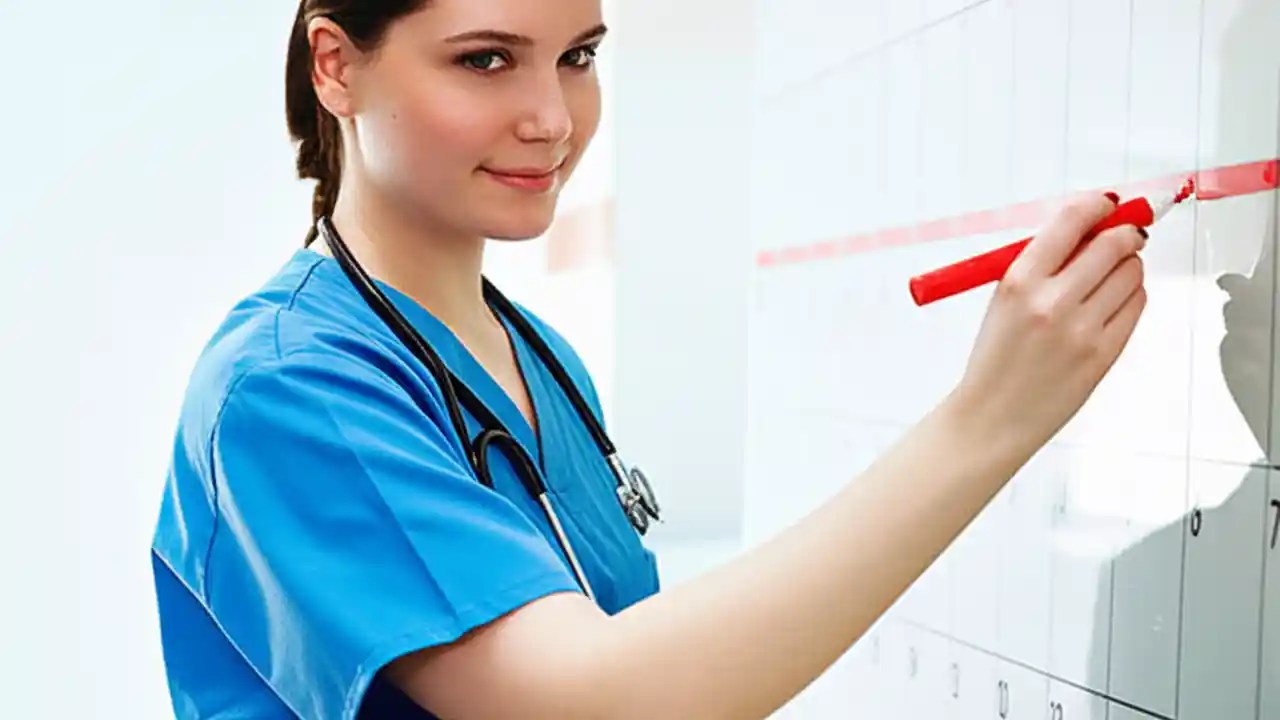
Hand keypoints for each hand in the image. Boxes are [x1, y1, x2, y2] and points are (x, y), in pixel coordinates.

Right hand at [950, 192, 1147, 457]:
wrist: (993, 416)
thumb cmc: (996, 358)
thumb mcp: (1003, 300)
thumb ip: (1042, 263)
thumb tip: (1090, 228)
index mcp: (1019, 282)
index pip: (1070, 222)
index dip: (1097, 205)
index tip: (1107, 204)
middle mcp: (1053, 302)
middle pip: (1112, 244)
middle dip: (1124, 232)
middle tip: (1125, 233)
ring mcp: (1083, 329)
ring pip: (1132, 272)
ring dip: (1128, 264)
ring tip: (1110, 276)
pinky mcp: (1105, 353)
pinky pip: (1137, 304)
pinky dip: (1131, 294)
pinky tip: (1111, 302)